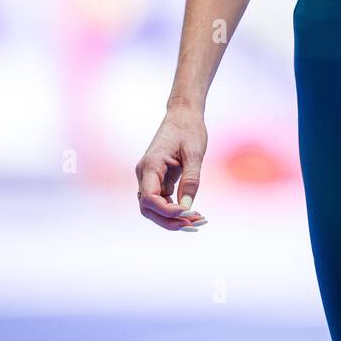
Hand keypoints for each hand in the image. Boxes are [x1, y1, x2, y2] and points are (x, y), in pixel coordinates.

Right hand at [135, 104, 207, 230]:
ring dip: (172, 218)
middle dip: (169, 220)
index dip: (167, 211)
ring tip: (196, 222)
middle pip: (148, 208)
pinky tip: (192, 213)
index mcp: (150, 165)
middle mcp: (144, 173)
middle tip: (194, 225)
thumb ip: (191, 180)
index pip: (150, 198)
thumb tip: (187, 207)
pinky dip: (174, 210)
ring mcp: (149, 177)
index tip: (188, 213)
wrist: (183, 114)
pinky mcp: (157, 179)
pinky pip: (161, 201)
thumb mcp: (194, 154)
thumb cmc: (189, 129)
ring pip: (153, 207)